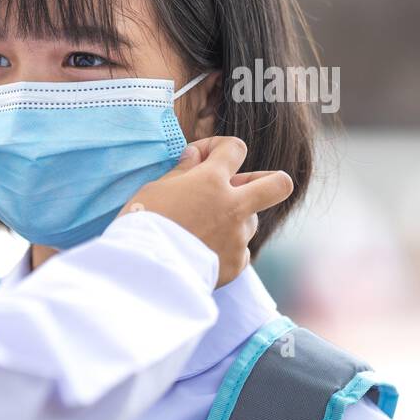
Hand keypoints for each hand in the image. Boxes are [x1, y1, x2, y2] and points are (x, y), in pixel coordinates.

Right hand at [120, 136, 292, 286]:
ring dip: (235, 220)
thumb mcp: (154, 189)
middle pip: (278, 184)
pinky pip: (240, 251)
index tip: (200, 159)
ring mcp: (238, 237)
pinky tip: (203, 252)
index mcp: (211, 181)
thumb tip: (196, 156)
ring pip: (251, 221)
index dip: (220, 147)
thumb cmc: (141, 224)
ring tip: (203, 230)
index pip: (235, 148)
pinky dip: (226, 250)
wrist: (144, 271)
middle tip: (243, 188)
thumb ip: (181, 171)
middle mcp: (233, 206)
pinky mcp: (235, 264)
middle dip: (269, 181)